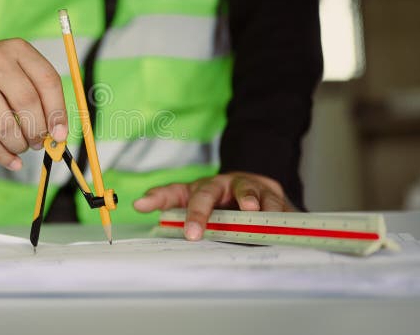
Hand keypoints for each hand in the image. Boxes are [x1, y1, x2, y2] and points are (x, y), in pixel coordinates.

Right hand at [0, 35, 67, 170]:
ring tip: (22, 145)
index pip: (48, 81)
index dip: (58, 111)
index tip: (61, 133)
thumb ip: (41, 96)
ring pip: (4, 124)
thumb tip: (59, 134)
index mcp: (18, 49)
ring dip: (19, 144)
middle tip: (39, 142)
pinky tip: (12, 160)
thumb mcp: (19, 68)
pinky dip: (2, 154)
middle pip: (27, 102)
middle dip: (38, 130)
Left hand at [133, 172, 295, 240]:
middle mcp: (220, 185)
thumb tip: (140, 205)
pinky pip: (274, 202)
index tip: (140, 205)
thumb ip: (171, 207)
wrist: (257, 185)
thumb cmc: (223, 200)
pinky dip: (277, 212)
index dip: (156, 198)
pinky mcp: (272, 193)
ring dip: (248, 199)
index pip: (172, 192)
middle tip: (192, 234)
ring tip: (252, 211)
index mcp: (198, 190)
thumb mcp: (196, 203)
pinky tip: (279, 222)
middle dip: (198, 213)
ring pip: (246, 190)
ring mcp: (247, 187)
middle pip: (205, 194)